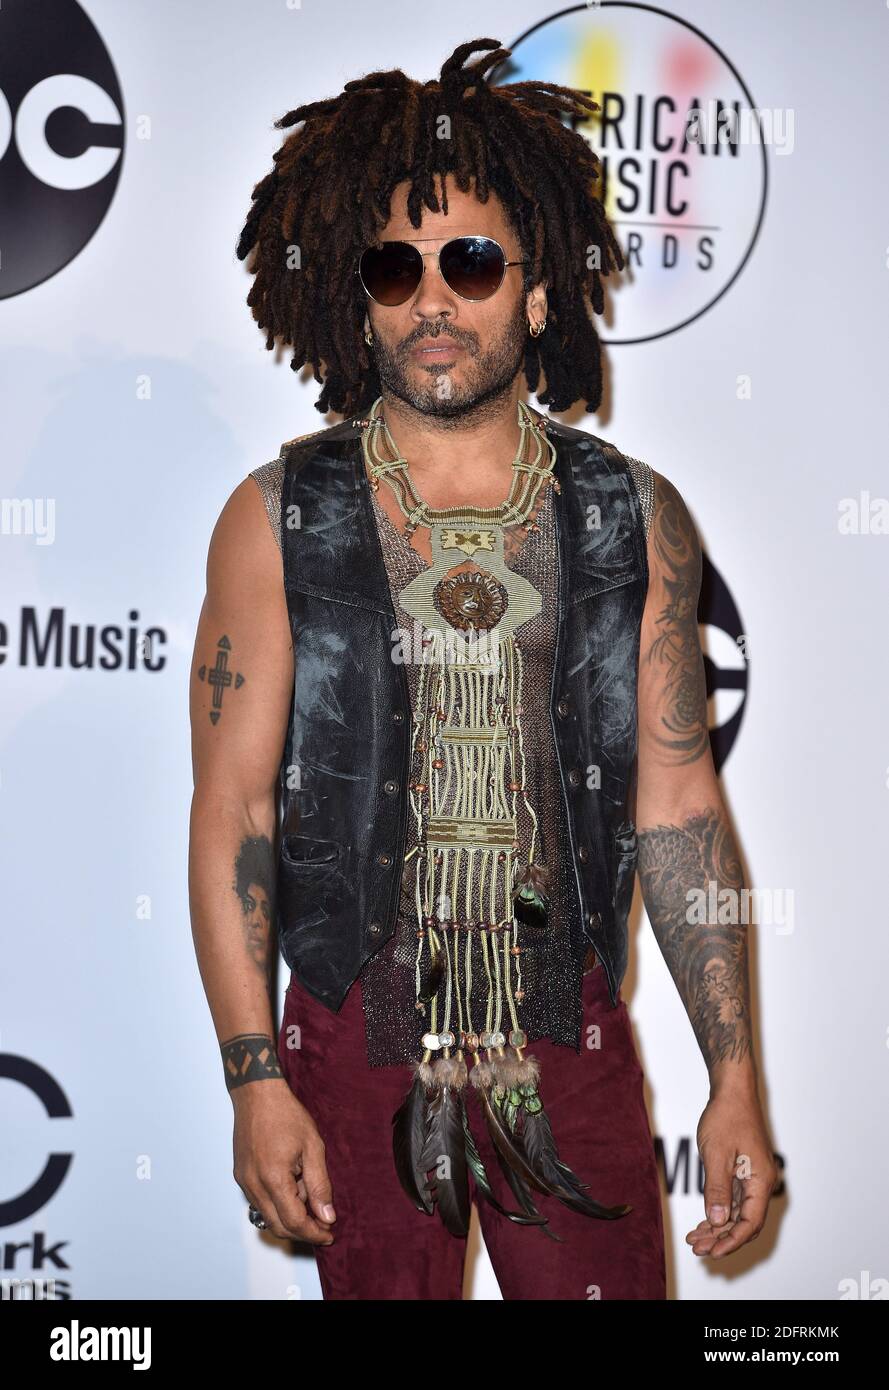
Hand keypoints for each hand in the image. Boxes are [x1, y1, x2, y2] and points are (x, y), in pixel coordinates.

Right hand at [232, 1079, 335, 1244]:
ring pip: (267, 1216)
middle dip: (302, 1230)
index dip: (314, 1233)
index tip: (329, 1234)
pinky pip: (259, 1201)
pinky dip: (278, 1203)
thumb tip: (326, 1216)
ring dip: (290, 1216)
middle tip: (323, 1224)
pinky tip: (293, 1184)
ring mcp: (244, 1181)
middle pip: (278, 1226)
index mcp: (273, 1178)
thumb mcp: (312, 1147)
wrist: (257, 1094)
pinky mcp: (240, 1175)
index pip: (294, 1222)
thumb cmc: (286, 1114)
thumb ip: (319, 1185)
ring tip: (309, 1193)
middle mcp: (254, 1185)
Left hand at [687, 1087, 777, 1258]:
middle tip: (697, 1249)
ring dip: (718, 1227)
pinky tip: (705, 1222)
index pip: (750, 1223)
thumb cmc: (726, 1117)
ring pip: (738, 1213)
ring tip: (695, 1239)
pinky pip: (735, 1200)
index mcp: (761, 1180)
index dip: (731, 1241)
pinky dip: (720, 1212)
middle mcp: (761, 1183)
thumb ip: (718, 1189)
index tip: (712, 1252)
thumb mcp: (717, 1154)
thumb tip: (718, 1221)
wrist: (732, 1091)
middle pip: (745, 1222)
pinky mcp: (744, 1171)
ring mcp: (753, 1178)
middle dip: (722, 1238)